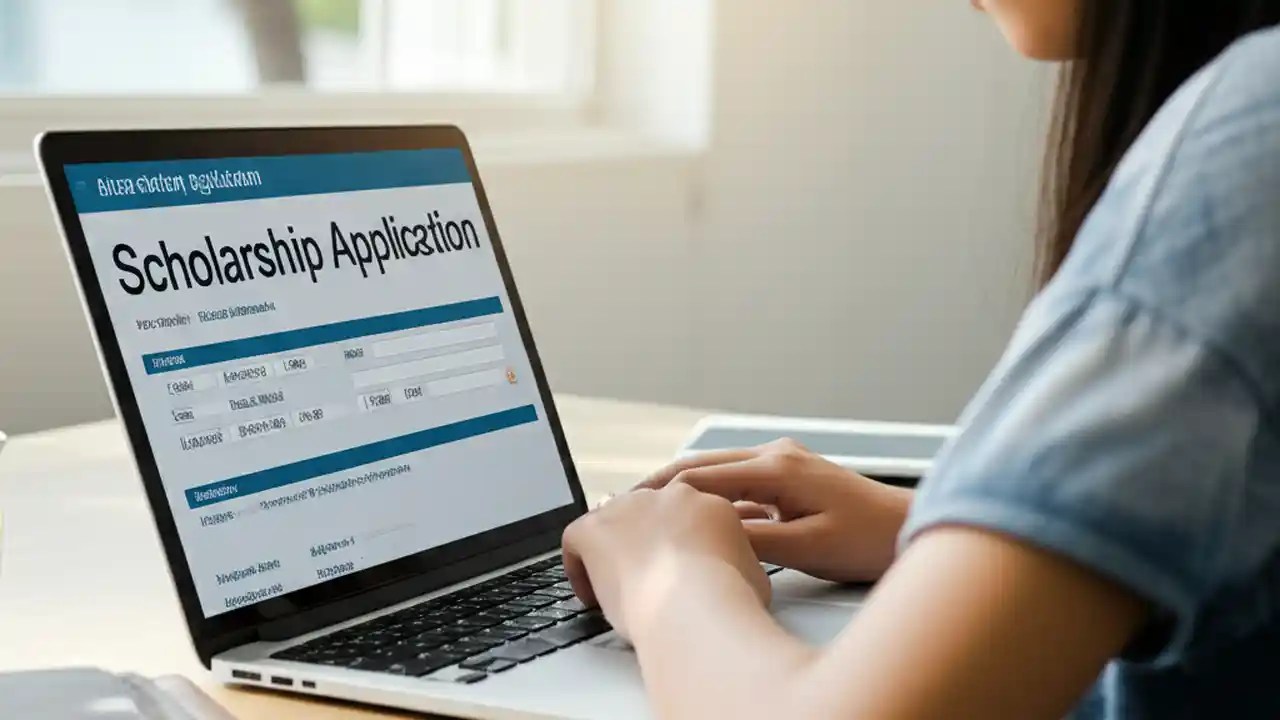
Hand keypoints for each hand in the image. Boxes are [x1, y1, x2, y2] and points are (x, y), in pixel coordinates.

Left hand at [561, 484, 770, 640]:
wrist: (694, 603)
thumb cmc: (727, 597)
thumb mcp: (752, 572)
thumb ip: (738, 560)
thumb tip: (736, 569)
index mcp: (706, 502)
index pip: (684, 513)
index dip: (676, 541)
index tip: (673, 565)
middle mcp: (665, 497)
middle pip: (646, 511)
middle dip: (643, 540)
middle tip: (645, 574)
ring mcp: (627, 508)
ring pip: (611, 522)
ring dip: (612, 550)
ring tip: (617, 585)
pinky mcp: (594, 527)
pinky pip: (576, 540)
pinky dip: (579, 567)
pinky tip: (590, 594)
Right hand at [635, 438, 913, 582]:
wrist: (909, 530)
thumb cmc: (867, 539)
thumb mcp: (805, 548)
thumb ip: (753, 539)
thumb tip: (708, 535)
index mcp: (777, 467)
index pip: (701, 475)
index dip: (660, 492)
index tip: (628, 507)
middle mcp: (777, 455)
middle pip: (702, 466)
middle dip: (660, 485)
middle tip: (622, 504)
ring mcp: (784, 463)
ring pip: (718, 473)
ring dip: (683, 489)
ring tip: (648, 510)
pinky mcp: (790, 478)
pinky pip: (738, 483)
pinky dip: (711, 497)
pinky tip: (695, 516)